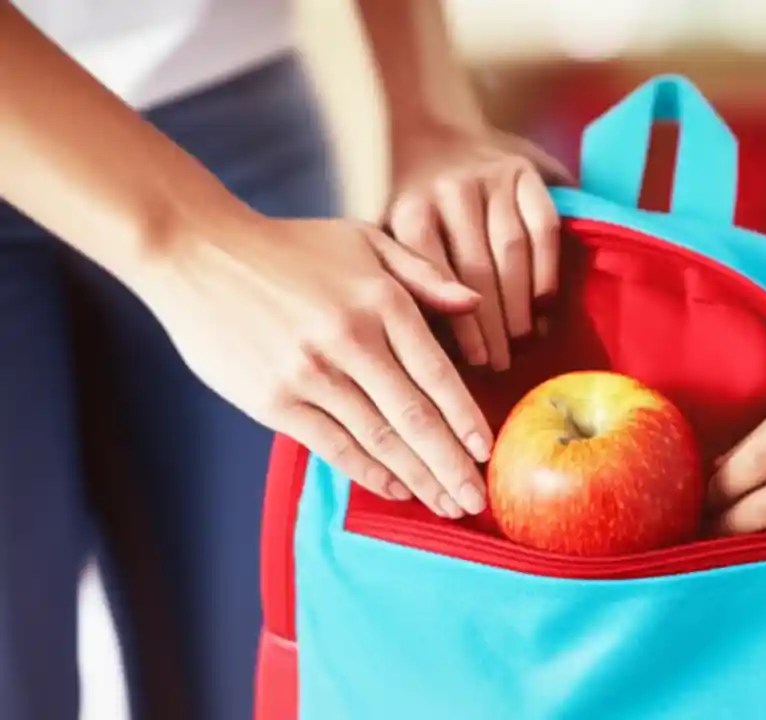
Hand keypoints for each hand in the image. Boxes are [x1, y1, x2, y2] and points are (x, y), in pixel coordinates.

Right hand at [137, 211, 493, 517]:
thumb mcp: (365, 241)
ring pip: (379, 439)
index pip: (438, 374)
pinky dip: (369, 473)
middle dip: (452, 466)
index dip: (466, 419)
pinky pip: (333, 446)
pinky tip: (397, 490)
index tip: (488, 451)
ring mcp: (311, 373)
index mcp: (381, 302)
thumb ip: (424, 275)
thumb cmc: (289, 247)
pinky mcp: (273, 399)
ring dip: (418, 479)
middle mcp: (351, 340)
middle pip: (415, 418)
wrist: (198, 252)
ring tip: (448, 505)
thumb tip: (475, 303)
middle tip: (478, 500)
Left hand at [384, 123, 572, 371]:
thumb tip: (428, 349)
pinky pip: (544, 227)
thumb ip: (408, 280)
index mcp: (410, 208)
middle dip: (493, 323)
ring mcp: (491, 177)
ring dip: (521, 302)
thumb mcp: (389, 233)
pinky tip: (545, 304)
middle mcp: (450, 188)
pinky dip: (547, 269)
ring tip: (524, 341)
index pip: (439, 276)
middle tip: (504, 364)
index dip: (461, 325)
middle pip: (478, 268)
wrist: (429, 127)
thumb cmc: (409, 202)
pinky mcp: (524, 171)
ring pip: (512, 250)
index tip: (477, 363)